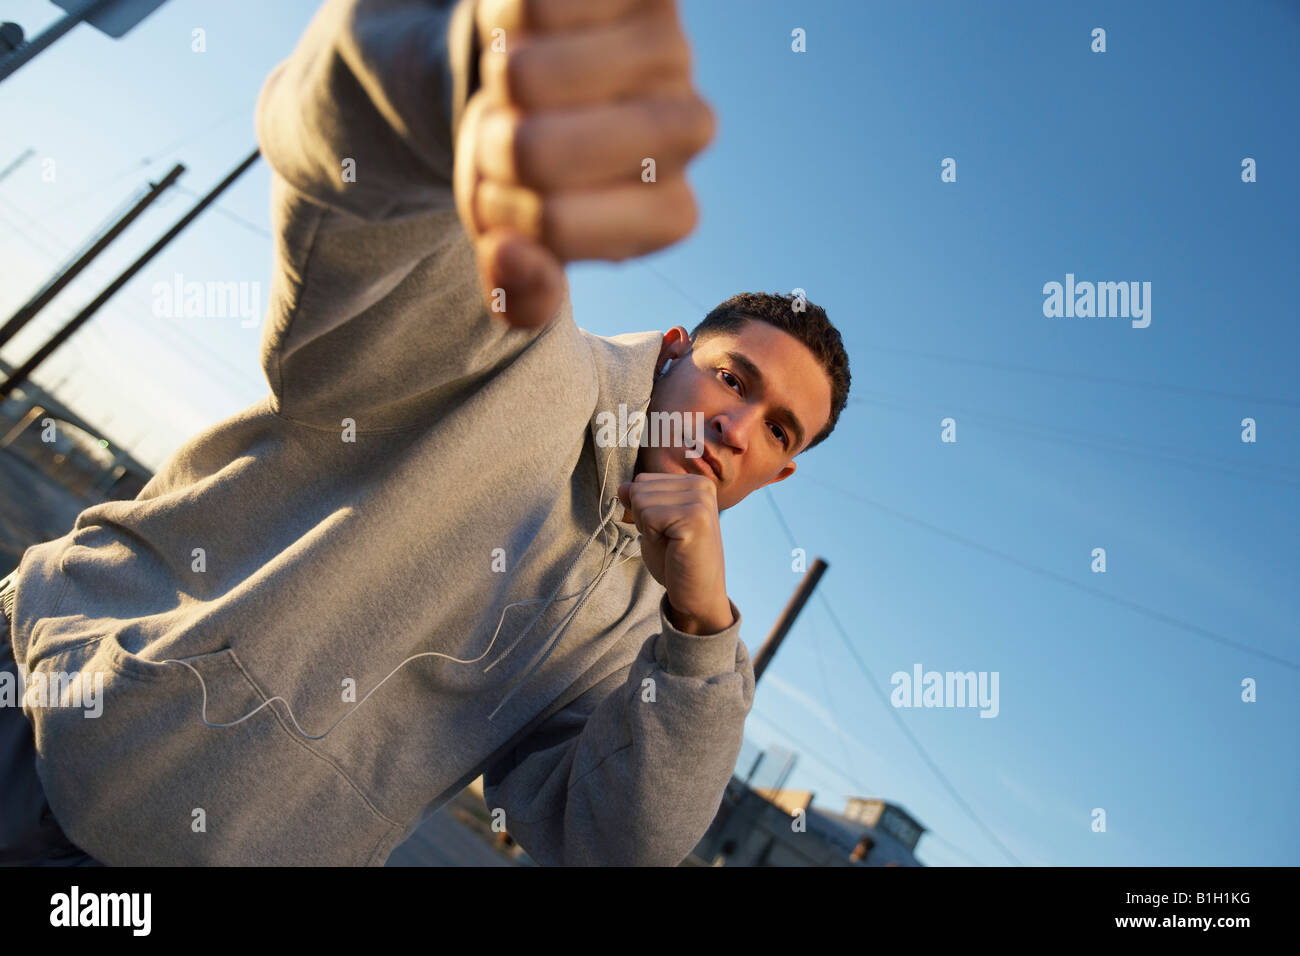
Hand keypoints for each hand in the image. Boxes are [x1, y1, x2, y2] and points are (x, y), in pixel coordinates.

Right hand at [454, 0, 715, 329]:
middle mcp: (691, 128)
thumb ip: (520, 290)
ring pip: (526, 75)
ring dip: (494, 81)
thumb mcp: (521, 245)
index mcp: (672, 214)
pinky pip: (531, 6)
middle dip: (492, 148)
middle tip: (508, 140)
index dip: (504, 212)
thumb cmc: (537, 173)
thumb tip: (514, 264)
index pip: (553, 227)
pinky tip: (533, 36)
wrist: (543, 79)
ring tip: (520, 89)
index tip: (518, 198)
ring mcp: (669, 46)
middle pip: (536, 154)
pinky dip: (505, 23)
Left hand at [616, 472, 733, 634]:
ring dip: (647, 528)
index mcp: (695, 482)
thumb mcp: (652, 524)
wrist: (697, 594)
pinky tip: (673, 547)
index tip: (666, 529)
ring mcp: (700, 500)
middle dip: (643, 517)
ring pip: (640, 500)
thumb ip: (639, 502)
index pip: (642, 480)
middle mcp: (701, 485)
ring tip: (671, 542)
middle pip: (639, 487)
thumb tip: (622, 486)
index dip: (643, 509)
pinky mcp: (695, 517)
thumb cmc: (676, 560)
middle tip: (668, 539)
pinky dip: (651, 536)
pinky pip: (648, 516)